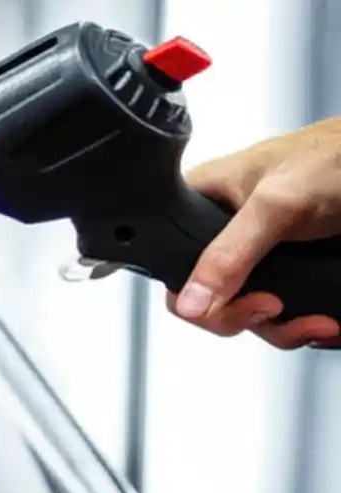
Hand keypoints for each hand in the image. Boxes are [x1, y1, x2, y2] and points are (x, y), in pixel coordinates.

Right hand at [172, 116, 340, 347]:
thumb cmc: (334, 157)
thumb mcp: (275, 205)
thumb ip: (228, 254)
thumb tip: (190, 301)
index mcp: (201, 204)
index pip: (173, 267)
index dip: (193, 295)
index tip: (232, 299)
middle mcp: (224, 235)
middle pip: (208, 301)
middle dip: (244, 317)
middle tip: (273, 307)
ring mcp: (257, 256)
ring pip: (247, 314)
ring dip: (282, 329)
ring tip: (313, 321)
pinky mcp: (289, 270)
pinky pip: (280, 315)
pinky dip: (302, 327)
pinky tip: (321, 320)